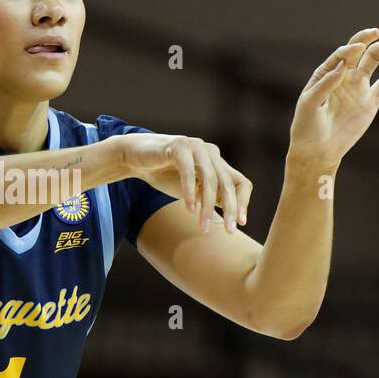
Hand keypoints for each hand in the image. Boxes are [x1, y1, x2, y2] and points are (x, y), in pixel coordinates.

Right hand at [120, 133, 252, 233]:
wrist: (135, 157)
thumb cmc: (164, 174)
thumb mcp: (192, 190)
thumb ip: (209, 198)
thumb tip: (226, 218)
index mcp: (218, 163)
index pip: (240, 183)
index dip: (243, 203)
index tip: (240, 224)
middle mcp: (211, 153)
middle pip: (228, 183)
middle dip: (230, 209)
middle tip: (229, 231)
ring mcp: (196, 147)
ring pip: (210, 180)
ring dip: (207, 206)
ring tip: (203, 227)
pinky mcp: (179, 146)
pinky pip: (188, 172)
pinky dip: (189, 192)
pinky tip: (189, 209)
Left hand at [289, 28, 378, 166]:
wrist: (317, 151)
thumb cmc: (307, 127)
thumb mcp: (310, 105)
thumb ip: (325, 85)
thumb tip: (342, 66)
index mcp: (326, 74)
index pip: (340, 56)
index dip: (349, 50)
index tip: (356, 49)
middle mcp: (344, 77)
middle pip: (359, 52)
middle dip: (367, 39)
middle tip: (377, 32)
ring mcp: (358, 88)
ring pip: (373, 62)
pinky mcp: (370, 102)